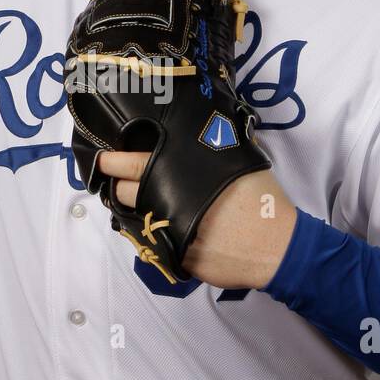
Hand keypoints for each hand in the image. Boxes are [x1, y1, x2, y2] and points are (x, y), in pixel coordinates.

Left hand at [96, 150, 297, 289]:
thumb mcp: (239, 159)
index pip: (131, 163)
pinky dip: (157, 232)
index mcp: (178, 173)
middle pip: (125, 191)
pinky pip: (155, 241)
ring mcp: (168, 231)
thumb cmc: (261, 199)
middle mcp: (167, 201)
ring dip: (136, 209)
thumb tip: (212, 123)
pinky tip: (166, 225)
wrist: (275, 245)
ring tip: (144, 201)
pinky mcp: (173, 256)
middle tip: (116, 180)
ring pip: (137, 217)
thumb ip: (216, 143)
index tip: (104, 160)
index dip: (113, 161)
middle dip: (118, 185)